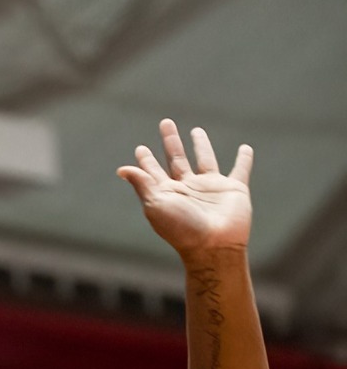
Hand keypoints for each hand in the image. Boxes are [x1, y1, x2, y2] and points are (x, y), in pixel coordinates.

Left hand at [117, 120, 254, 256]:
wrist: (213, 246)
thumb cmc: (180, 228)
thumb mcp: (155, 204)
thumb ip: (142, 183)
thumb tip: (121, 169)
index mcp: (166, 192)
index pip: (153, 171)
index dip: (146, 160)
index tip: (141, 148)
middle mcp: (187, 187)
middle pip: (177, 158)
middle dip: (171, 142)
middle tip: (166, 122)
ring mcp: (211, 188)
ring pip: (205, 159)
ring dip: (201, 145)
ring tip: (196, 130)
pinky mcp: (234, 190)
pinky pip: (241, 170)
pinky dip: (244, 160)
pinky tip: (246, 148)